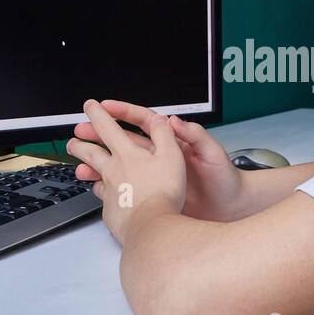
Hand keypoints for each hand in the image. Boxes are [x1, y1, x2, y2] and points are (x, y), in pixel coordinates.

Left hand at [66, 99, 185, 244]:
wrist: (152, 227)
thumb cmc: (163, 192)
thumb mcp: (172, 156)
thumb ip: (164, 135)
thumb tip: (160, 119)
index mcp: (126, 154)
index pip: (107, 127)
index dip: (97, 114)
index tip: (90, 106)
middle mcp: (113, 170)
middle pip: (90, 152)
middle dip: (80, 142)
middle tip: (74, 137)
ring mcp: (110, 191)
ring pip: (92, 175)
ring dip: (84, 168)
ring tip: (80, 167)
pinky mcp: (111, 211)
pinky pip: (102, 198)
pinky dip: (101, 193)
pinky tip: (103, 195)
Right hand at [72, 99, 245, 221]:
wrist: (232, 208)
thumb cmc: (226, 178)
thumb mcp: (213, 153)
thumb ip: (195, 136)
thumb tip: (175, 121)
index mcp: (174, 143)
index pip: (145, 122)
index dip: (124, 113)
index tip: (105, 106)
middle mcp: (162, 158)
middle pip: (125, 141)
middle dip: (101, 134)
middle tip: (81, 130)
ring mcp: (156, 176)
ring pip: (121, 165)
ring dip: (100, 162)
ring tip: (81, 163)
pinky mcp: (155, 194)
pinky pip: (126, 187)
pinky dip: (109, 186)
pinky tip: (96, 186)